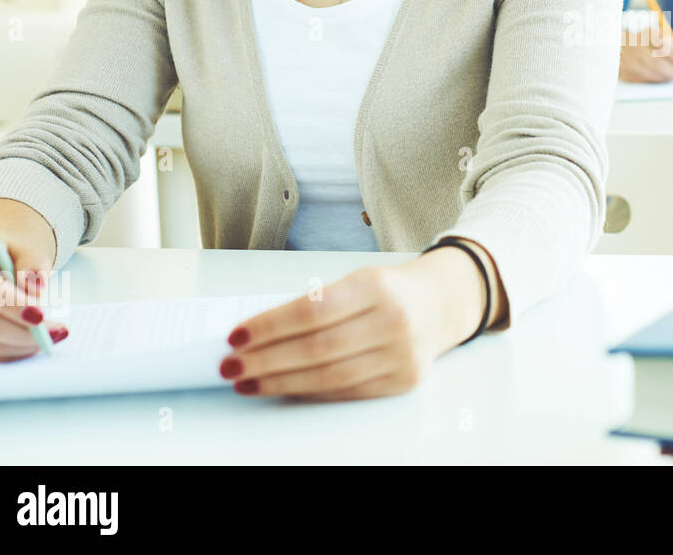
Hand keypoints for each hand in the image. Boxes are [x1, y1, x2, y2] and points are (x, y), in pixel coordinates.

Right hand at [0, 200, 66, 361]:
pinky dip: (6, 354)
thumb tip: (35, 290)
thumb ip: (33, 263)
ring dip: (18, 346)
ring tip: (48, 339)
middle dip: (21, 333)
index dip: (12, 304)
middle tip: (55, 333)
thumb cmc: (8, 258)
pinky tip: (29, 347)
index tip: (41, 316)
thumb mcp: (25, 250)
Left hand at [219, 260, 458, 401]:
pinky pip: (347, 391)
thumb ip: (315, 304)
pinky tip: (283, 388)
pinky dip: (310, 392)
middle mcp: (393, 320)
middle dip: (265, 360)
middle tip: (230, 366)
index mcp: (376, 286)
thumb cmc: (388, 290)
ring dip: (280, 382)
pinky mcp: (404, 381)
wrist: (442, 303)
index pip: (312, 310)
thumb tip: (257, 334)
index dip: (270, 326)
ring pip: (329, 376)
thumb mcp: (357, 281)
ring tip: (247, 382)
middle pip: (317, 348)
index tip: (236, 336)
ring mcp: (402, 354)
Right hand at [619, 25, 672, 82]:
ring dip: (671, 76)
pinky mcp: (627, 74)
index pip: (665, 45)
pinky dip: (661, 79)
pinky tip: (667, 76)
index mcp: (646, 33)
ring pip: (654, 72)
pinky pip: (648, 80)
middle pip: (659, 62)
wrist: (621, 48)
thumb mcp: (664, 36)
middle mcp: (635, 46)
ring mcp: (629, 61)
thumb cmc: (648, 41)